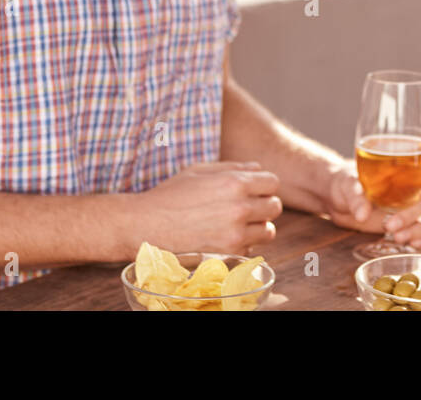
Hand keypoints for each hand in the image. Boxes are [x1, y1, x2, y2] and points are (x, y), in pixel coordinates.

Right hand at [128, 161, 282, 255]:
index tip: (253, 190)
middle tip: (247, 207)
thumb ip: (233, 167)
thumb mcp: (200, 170)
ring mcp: (235, 233)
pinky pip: (252, 248)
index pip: (273, 182)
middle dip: (264, 205)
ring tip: (239, 224)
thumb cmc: (171, 194)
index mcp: (234, 182)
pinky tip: (226, 237)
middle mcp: (239, 207)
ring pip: (269, 230)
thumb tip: (258, 169)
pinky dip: (244, 244)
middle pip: (275, 207)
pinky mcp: (228, 253)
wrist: (145, 225)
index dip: (263, 185)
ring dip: (258, 227)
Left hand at [324, 155, 420, 249]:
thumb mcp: (347, 185)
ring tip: (397, 238)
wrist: (339, 201)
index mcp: (407, 170)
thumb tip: (363, 214)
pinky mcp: (411, 226)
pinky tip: (410, 244)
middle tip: (389, 225)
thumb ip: (356, 197)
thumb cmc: (345, 183)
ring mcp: (416, 208)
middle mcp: (416, 188)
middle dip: (414, 214)